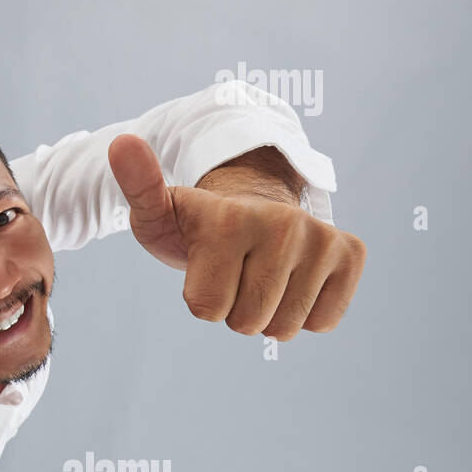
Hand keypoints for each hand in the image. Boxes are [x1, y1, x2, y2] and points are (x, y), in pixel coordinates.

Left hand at [109, 134, 366, 339]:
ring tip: (259, 273)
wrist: (250, 206)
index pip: (206, 309)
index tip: (204, 264)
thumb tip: (121, 143)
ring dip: (266, 313)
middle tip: (233, 270)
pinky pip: (322, 322)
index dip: (200, 297)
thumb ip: (138, 186)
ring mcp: (322, 238)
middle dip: (233, 308)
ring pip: (283, 328)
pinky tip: (291, 279)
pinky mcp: (351, 254)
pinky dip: (303, 312)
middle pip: (246, 322)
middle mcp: (283, 224)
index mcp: (230, 218)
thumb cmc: (195, 222)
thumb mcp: (157, 210)